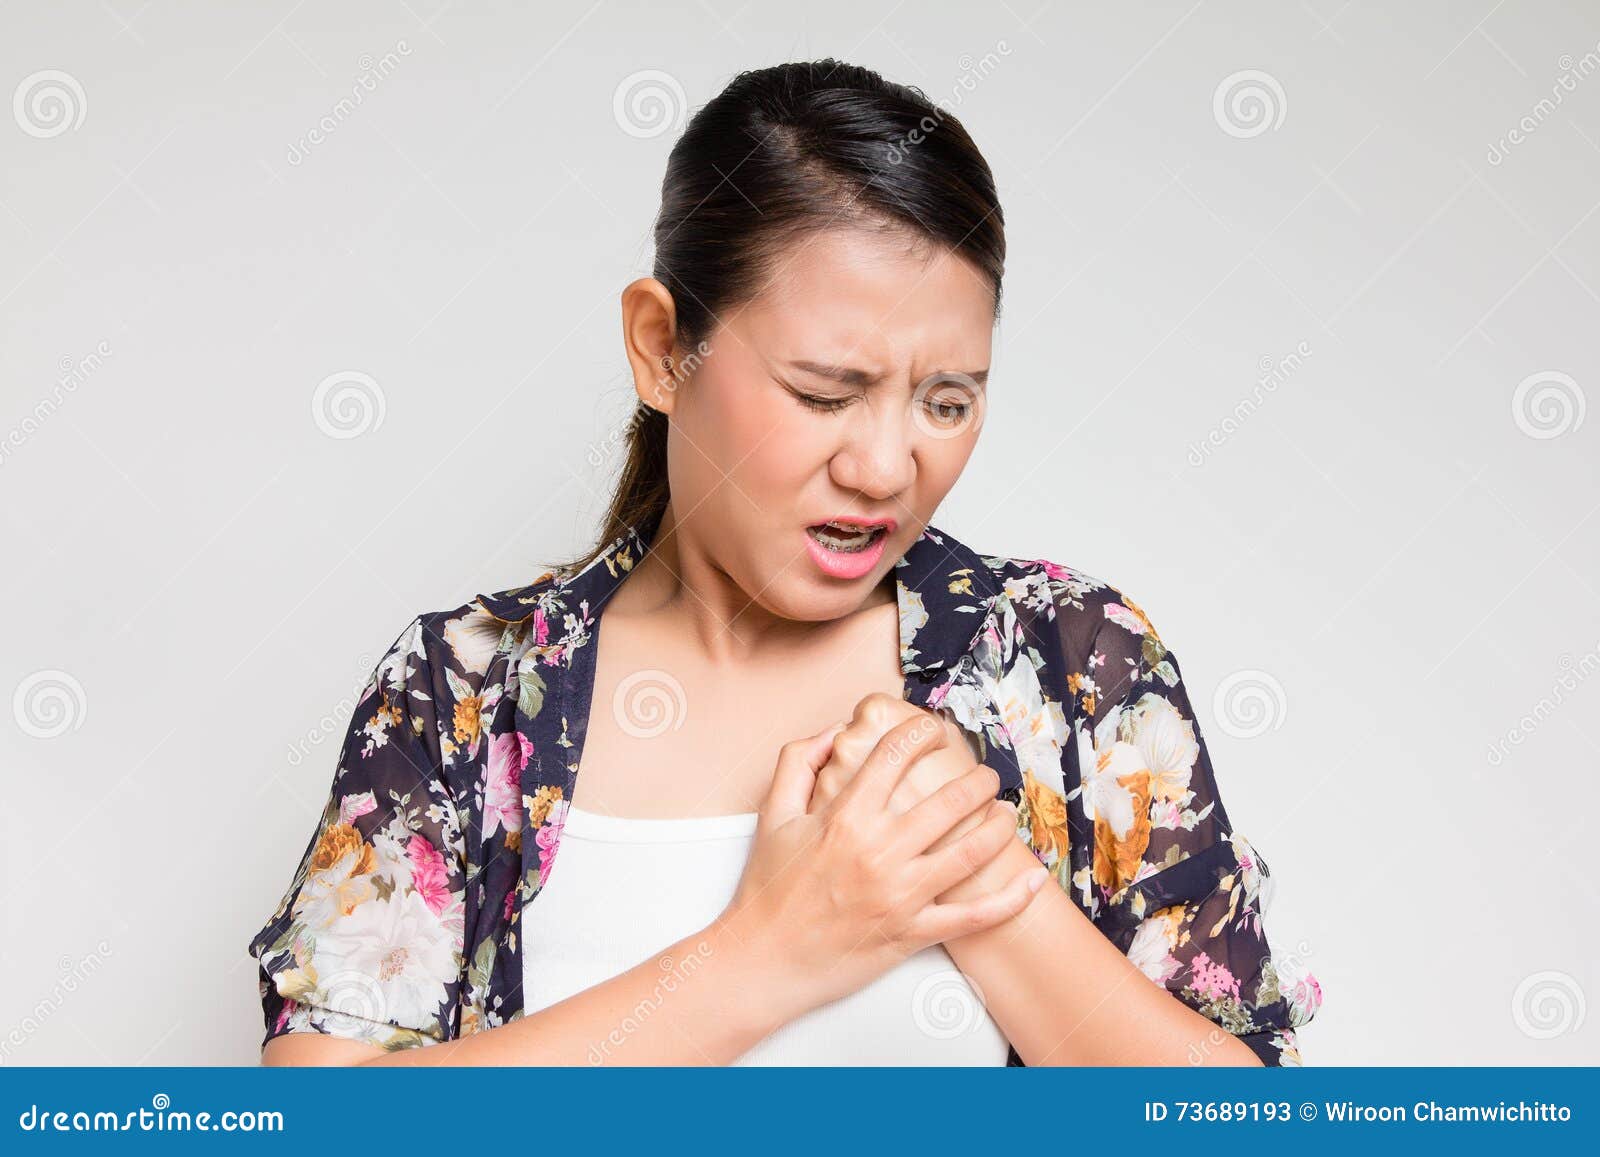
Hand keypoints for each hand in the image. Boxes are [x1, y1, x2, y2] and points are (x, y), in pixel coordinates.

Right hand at [718, 714, 1048, 1020]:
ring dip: (998, 826)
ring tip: (1006, 811)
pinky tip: (1033, 880)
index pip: (894, 757)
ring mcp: (901, 894)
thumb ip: (798, 763)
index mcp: (845, 818)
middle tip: (983, 774)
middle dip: (976, 779)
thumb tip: (835, 733)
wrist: (763, 960)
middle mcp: (879, 852)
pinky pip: (974, 916)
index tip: (934, 730)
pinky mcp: (913, 932)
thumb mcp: (771, 815)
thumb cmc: (767, 892)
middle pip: (948, 800)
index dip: (921, 733)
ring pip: (970, 852)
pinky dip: (1011, 899)